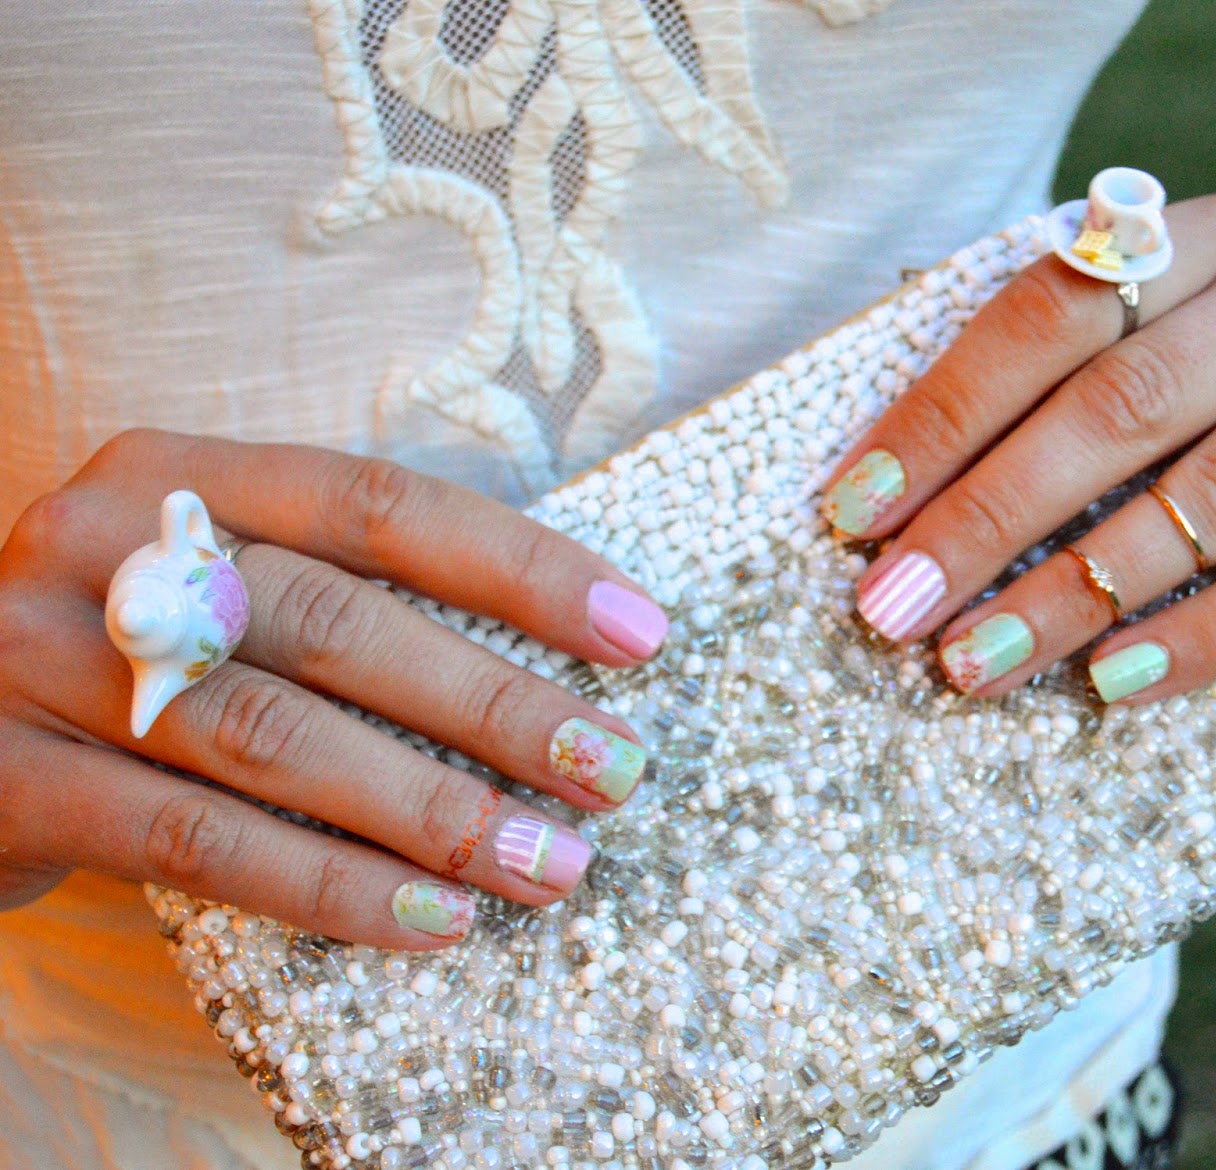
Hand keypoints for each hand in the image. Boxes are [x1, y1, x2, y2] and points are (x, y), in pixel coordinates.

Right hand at [0, 430, 668, 947]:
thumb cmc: (122, 647)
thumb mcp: (212, 582)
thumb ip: (334, 595)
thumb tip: (543, 665)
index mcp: (178, 475)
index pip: (383, 507)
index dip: (521, 568)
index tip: (639, 633)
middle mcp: (111, 551)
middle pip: (344, 626)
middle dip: (499, 705)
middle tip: (618, 770)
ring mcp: (47, 663)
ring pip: (282, 741)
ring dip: (437, 811)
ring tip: (551, 862)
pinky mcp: (14, 783)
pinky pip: (204, 847)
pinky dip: (333, 889)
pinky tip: (435, 922)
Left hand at [822, 193, 1215, 702]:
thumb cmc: (1211, 353)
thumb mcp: (1136, 320)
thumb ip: (1028, 375)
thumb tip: (875, 498)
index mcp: (1204, 231)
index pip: (1053, 314)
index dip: (945, 415)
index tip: (854, 511)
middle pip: (1129, 405)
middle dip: (993, 516)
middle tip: (896, 607)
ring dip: (1081, 590)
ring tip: (977, 659)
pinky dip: (1208, 636)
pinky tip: (1112, 681)